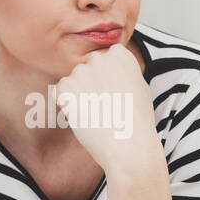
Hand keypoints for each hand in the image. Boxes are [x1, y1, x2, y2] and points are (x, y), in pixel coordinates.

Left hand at [54, 42, 156, 175]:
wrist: (128, 145)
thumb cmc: (138, 121)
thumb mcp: (140, 87)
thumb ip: (123, 73)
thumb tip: (112, 72)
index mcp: (119, 54)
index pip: (104, 60)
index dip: (106, 80)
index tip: (114, 95)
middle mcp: (99, 58)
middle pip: (86, 69)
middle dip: (90, 85)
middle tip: (102, 107)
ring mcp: (81, 71)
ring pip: (72, 81)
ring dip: (78, 95)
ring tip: (95, 115)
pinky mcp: (65, 88)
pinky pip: (59, 92)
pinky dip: (66, 104)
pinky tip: (83, 117)